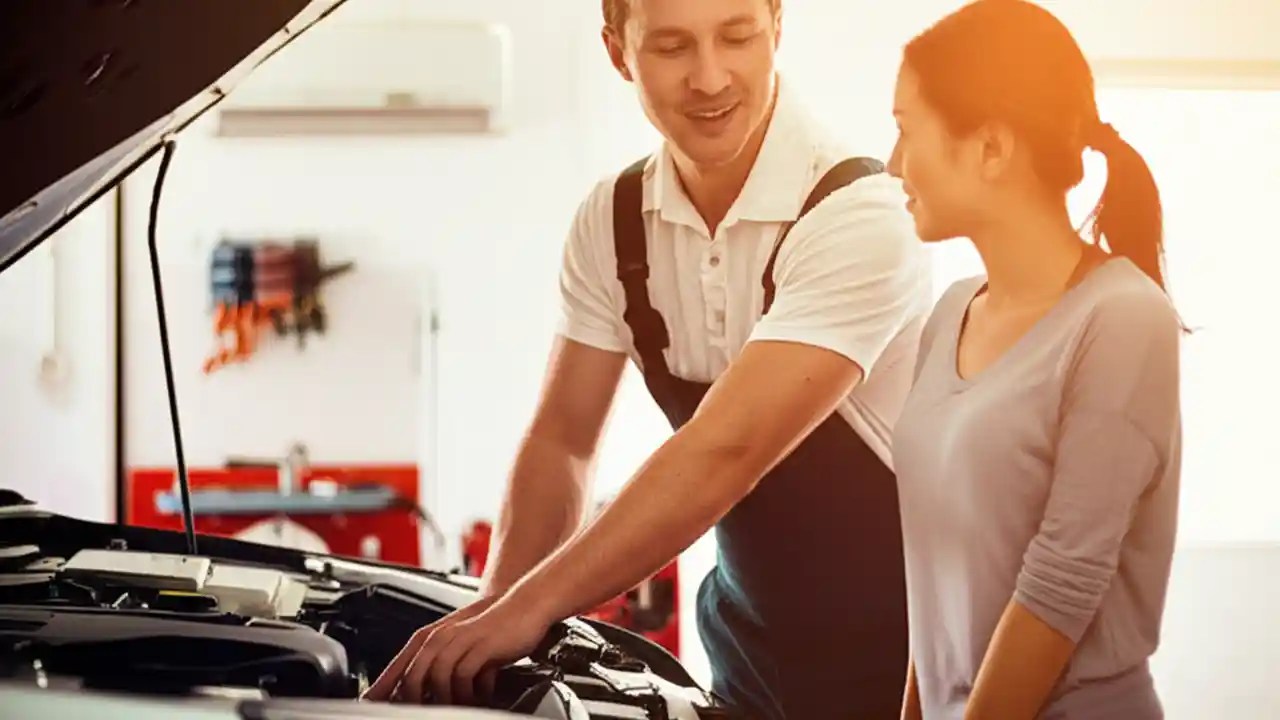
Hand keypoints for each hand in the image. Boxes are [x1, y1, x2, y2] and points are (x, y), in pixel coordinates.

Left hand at [362, 594, 497, 702]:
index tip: (371, 705)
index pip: (397, 668)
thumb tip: (420, 694)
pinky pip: (464, 676)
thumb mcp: (460, 645)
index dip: (383, 690)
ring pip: (436, 678)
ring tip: (458, 706)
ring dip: (445, 700)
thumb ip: (440, 667)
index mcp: (430, 637)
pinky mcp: (482, 646)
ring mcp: (460, 640)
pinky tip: (479, 696)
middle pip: (412, 676)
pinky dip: (469, 692)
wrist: (525, 605)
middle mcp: (440, 637)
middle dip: (411, 702)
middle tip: (422, 714)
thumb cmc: (493, 628)